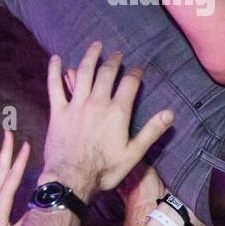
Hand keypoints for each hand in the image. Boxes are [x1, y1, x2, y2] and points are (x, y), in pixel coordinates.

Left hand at [40, 43, 173, 197]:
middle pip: (106, 73)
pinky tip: (55, 59)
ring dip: (89, 56)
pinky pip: (54, 86)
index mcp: (117, 112)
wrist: (71, 180)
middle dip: (114, 60)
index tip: (138, 68)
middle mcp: (97, 102)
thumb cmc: (104, 170)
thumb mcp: (133, 154)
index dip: (135, 73)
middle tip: (117, 53)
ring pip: (83, 73)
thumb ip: (151, 132)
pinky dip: (54, 71)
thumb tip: (170, 113)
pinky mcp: (58, 111)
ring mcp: (76, 105)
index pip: (129, 84)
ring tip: (95, 45)